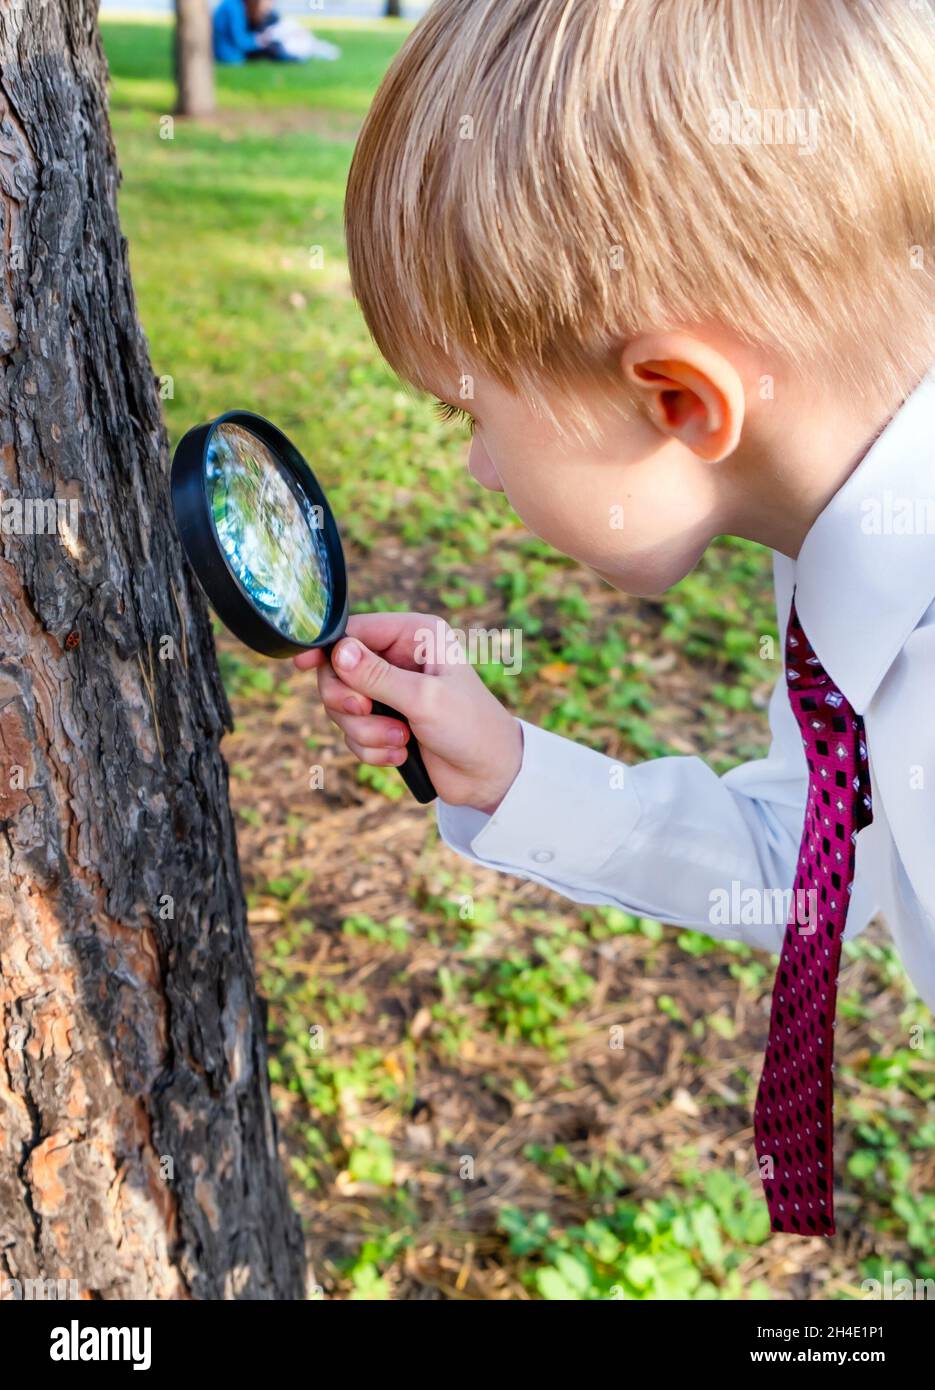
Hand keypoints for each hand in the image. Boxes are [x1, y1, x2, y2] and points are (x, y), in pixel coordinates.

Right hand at [293, 612, 523, 812]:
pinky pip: (353, 733)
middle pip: (339, 671)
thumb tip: (338, 652)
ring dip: (366, 732)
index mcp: (416, 635)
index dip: (328, 649)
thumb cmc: (471, 728)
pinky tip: (401, 754)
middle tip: (367, 714)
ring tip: (401, 741)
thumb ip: (377, 677)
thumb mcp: (424, 699)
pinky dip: (373, 749)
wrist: (489, 776)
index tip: (304, 665)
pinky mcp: (386, 722)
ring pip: (343, 707)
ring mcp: (391, 691)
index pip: (355, 631)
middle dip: (350, 702)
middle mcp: (400, 658)